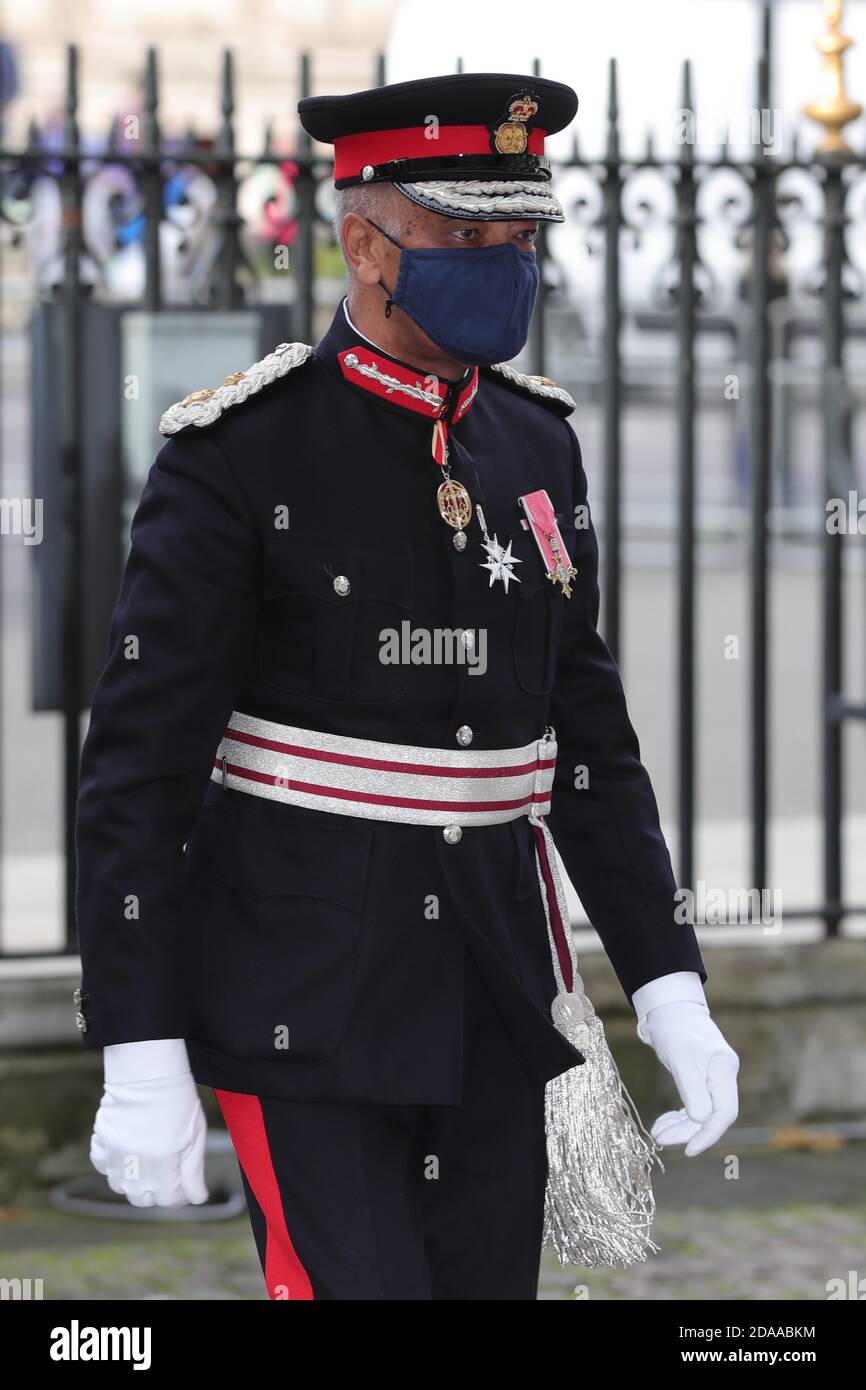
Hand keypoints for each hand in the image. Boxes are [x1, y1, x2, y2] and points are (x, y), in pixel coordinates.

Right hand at [90, 1040, 208, 1206]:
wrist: (147, 1068)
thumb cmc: (177, 1097)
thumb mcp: (195, 1132)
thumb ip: (194, 1170)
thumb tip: (197, 1198)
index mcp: (162, 1161)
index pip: (168, 1199)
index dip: (180, 1195)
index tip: (186, 1184)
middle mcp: (134, 1161)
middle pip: (141, 1199)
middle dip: (157, 1192)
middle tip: (168, 1173)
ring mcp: (114, 1151)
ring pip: (119, 1187)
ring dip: (134, 1182)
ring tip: (148, 1162)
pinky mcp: (101, 1139)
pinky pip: (102, 1166)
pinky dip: (113, 1165)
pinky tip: (127, 1152)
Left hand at [637, 1001, 739, 1156]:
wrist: (670, 1011)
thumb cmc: (675, 1028)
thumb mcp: (680, 1057)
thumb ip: (692, 1088)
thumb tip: (701, 1120)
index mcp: (724, 1069)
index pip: (724, 1112)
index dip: (709, 1134)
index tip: (689, 1150)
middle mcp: (723, 1077)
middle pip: (712, 1117)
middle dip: (687, 1132)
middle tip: (659, 1138)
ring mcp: (714, 1081)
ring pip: (702, 1115)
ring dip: (680, 1127)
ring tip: (657, 1133)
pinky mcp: (703, 1083)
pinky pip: (695, 1107)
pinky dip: (679, 1118)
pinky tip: (664, 1123)